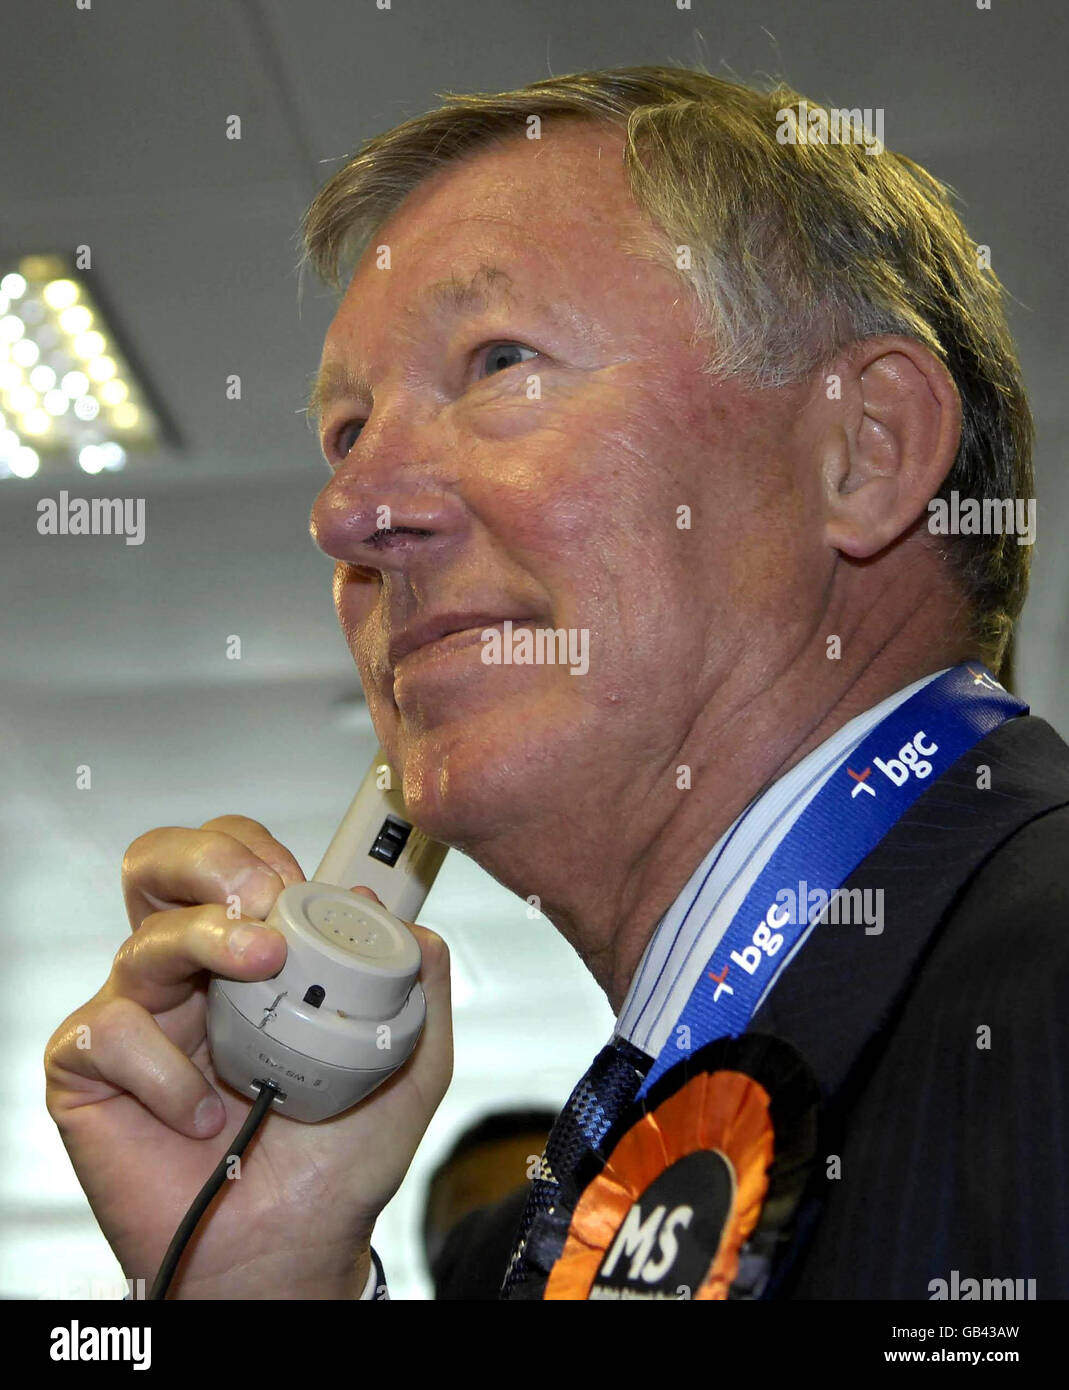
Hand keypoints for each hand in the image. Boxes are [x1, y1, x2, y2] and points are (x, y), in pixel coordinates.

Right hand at [44, 815, 451, 1298]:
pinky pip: (110, 1031)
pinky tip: (206, 1113)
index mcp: (253, 954)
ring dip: (206, 941)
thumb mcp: (409, 1061)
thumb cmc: (339, 1158)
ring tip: (258, 970)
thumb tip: (396, 914)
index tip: (298, 882)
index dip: (254, 850)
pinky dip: (165, 1069)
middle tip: (261, 896)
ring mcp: (140, 1016)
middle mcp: (189, 972)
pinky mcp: (91, 1070)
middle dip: (206, 859)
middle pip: (160, 866)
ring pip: (144, 941)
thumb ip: (419, 983)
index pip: (231, 859)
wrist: (294, 1246)